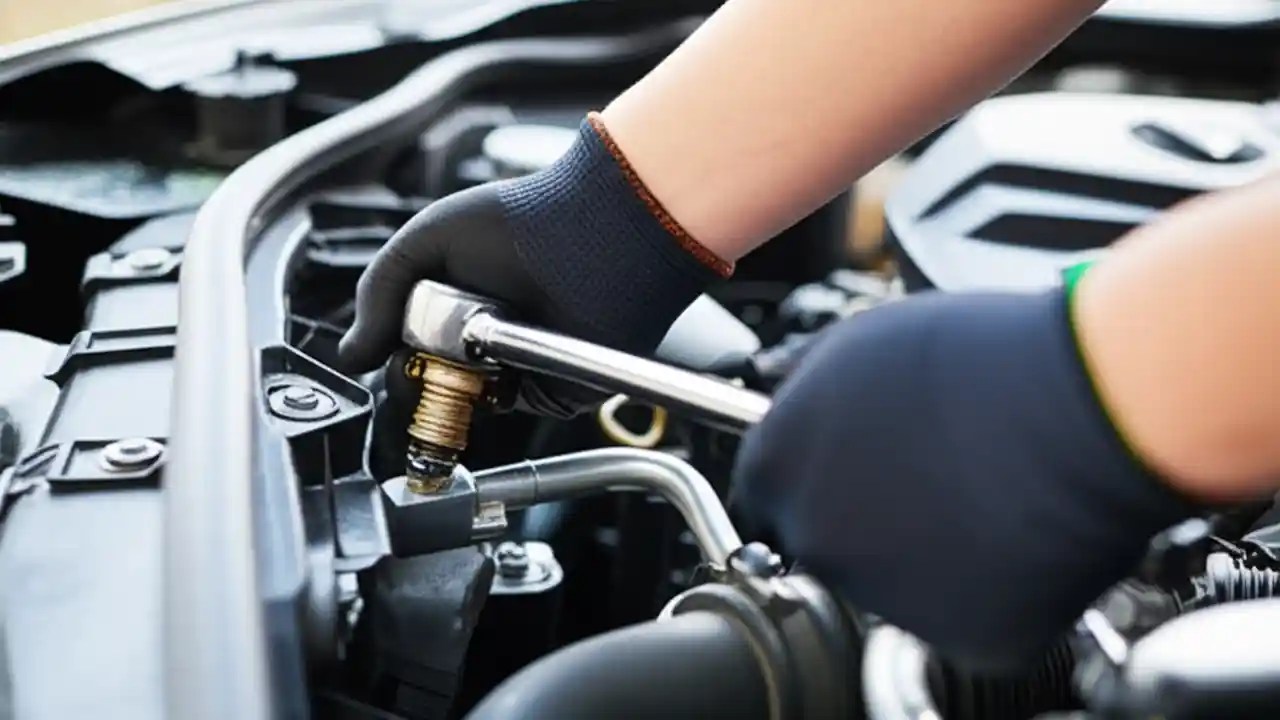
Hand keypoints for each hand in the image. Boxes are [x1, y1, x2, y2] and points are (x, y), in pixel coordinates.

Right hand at [337, 114, 727, 417]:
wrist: (591, 234)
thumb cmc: (519, 220)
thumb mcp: (425, 241)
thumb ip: (377, 293)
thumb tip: (349, 356)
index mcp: (449, 304)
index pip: (403, 349)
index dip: (391, 353)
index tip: (388, 345)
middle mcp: (478, 339)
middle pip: (424, 386)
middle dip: (413, 375)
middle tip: (420, 353)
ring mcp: (513, 368)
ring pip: (460, 408)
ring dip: (449, 390)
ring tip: (459, 354)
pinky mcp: (547, 391)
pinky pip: (508, 411)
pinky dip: (493, 396)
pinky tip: (492, 366)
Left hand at [731, 288, 1195, 670]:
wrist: (1089, 403)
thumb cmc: (985, 358)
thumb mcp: (864, 341)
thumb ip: (803, 378)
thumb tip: (777, 385)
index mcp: (779, 467)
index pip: (763, 496)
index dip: (812, 483)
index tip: (848, 476)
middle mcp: (815, 539)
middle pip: (824, 544)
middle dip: (867, 518)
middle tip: (931, 477)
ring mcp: (881, 596)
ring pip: (892, 586)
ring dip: (927, 553)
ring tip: (983, 491)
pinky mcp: (958, 636)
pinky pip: (964, 619)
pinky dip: (991, 589)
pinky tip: (1016, 533)